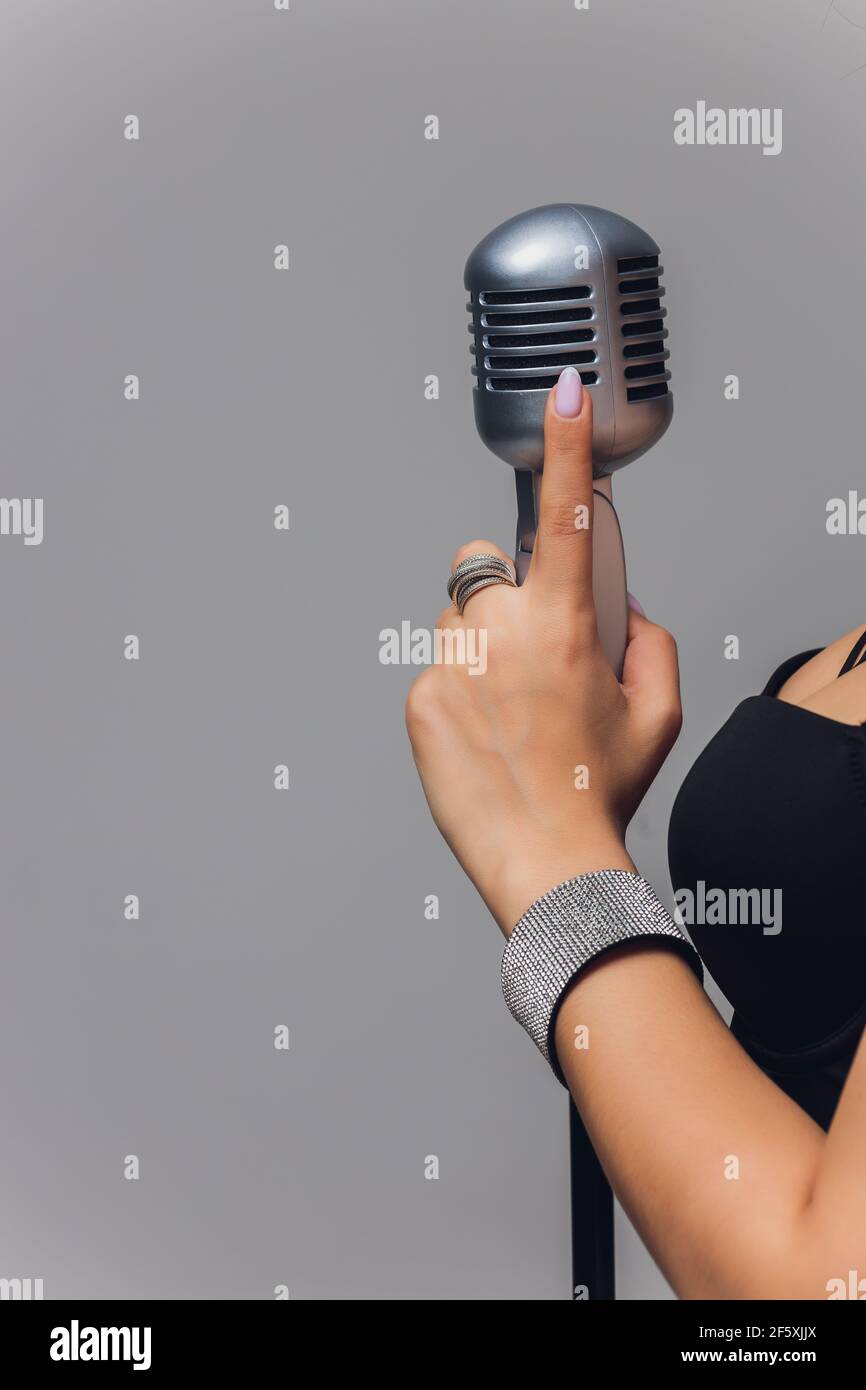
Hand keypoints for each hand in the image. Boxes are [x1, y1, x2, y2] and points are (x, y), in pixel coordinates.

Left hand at [405, 370, 682, 935]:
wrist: (544, 860)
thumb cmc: (598, 791)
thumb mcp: (658, 713)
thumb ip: (652, 642)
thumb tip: (625, 612)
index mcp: (564, 624)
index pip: (564, 516)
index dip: (566, 446)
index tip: (563, 392)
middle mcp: (499, 632)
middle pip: (486, 565)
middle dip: (508, 592)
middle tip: (534, 653)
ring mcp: (449, 664)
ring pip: (457, 617)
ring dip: (481, 641)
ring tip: (510, 710)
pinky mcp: (418, 698)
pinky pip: (437, 666)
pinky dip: (459, 688)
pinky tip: (485, 736)